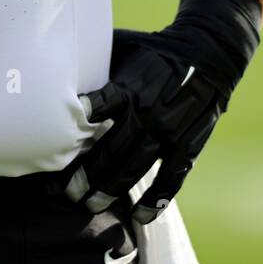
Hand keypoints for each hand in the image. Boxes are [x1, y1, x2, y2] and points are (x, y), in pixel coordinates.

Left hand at [67, 28, 225, 223]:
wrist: (207, 54)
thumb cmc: (153, 50)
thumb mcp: (124, 46)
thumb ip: (96, 59)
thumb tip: (55, 56)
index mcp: (131, 86)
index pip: (106, 102)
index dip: (87, 114)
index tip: (63, 131)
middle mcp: (149, 111)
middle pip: (114, 147)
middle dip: (88, 172)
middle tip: (66, 192)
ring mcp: (169, 131)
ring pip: (137, 166)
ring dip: (112, 189)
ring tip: (90, 206)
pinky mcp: (188, 146)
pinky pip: (172, 178)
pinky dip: (157, 199)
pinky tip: (139, 217)